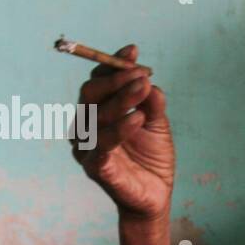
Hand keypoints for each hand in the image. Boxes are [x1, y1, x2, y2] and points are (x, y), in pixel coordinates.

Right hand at [72, 43, 173, 221]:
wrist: (156, 194)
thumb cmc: (152, 157)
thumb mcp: (157, 124)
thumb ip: (151, 102)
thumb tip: (148, 81)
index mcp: (98, 110)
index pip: (99, 80)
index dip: (113, 63)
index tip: (134, 51)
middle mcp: (87, 125)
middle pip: (91, 94)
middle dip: (116, 80)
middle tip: (141, 74)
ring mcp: (87, 146)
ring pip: (96, 116)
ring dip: (121, 100)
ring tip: (143, 89)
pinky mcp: (95, 168)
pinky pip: (102, 146)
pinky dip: (119, 130)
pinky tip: (137, 119)